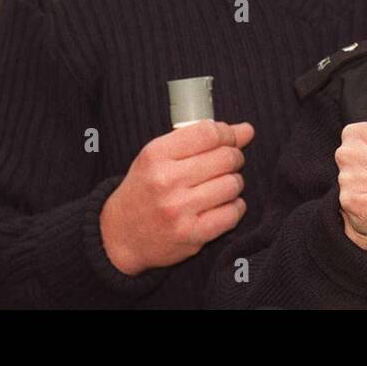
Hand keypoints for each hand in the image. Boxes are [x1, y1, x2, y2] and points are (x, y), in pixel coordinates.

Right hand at [100, 119, 253, 275]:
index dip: (228, 134)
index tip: (230, 139)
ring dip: (234, 184)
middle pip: (226, 158)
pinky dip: (235, 207)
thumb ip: (202, 139)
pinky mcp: (191, 235)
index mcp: (156, 155)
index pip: (209, 133)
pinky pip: (233, 213)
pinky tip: (222, 205)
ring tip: (221, 186)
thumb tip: (246, 130)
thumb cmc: (145, 189)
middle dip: (234, 158)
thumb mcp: (161, 156)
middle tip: (226, 164)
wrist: (120, 235)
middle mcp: (167, 181)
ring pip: (233, 185)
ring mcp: (179, 209)